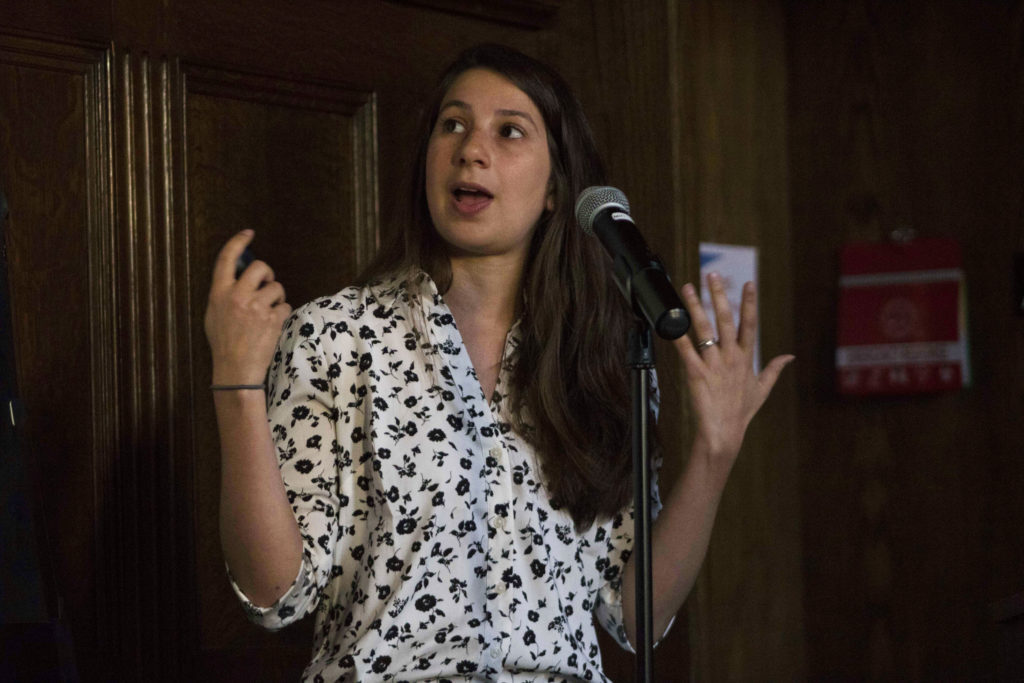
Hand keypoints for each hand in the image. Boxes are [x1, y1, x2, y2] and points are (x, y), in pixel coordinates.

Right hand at [204, 230, 291, 384]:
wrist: (235, 369)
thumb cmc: (224, 342)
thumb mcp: (214, 314)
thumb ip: (225, 293)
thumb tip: (239, 274)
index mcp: (219, 293)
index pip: (226, 258)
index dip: (238, 242)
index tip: (249, 233)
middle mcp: (237, 296)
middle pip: (261, 267)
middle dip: (268, 274)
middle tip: (267, 286)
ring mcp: (256, 307)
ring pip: (277, 287)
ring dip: (277, 297)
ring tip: (267, 312)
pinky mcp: (272, 318)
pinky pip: (285, 306)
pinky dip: (282, 313)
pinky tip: (272, 325)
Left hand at [676, 272, 792, 467]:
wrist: (724, 433)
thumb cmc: (741, 411)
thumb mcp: (762, 388)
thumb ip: (774, 369)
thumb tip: (789, 356)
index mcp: (745, 358)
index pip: (749, 324)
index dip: (750, 302)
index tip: (749, 283)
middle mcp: (731, 357)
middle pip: (725, 319)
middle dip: (719, 295)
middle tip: (712, 275)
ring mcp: (714, 365)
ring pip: (704, 330)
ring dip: (695, 307)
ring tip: (688, 288)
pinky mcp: (697, 375)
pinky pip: (687, 352)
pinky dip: (679, 336)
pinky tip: (672, 322)